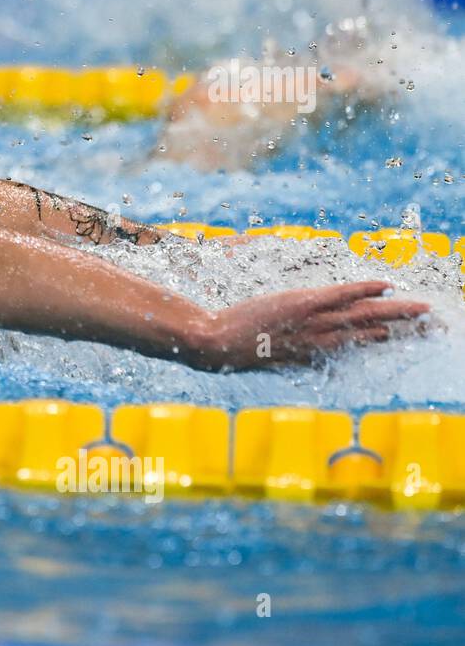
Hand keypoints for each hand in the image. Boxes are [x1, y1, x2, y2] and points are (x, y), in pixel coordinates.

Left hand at [186, 281, 429, 370]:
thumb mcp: (268, 359)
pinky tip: (384, 286)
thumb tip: (303, 357)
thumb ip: (290, 356)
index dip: (381, 338)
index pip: (355, 344)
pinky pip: (338, 296)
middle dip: (401, 327)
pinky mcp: (300, 305)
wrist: (214, 346)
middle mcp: (318, 340)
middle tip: (430, 324)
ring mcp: (311, 322)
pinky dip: (361, 289)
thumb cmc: (235, 351)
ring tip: (421, 309)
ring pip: (362, 315)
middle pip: (369, 331)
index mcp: (313, 353)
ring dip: (394, 310)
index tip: (402, 334)